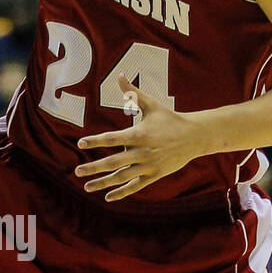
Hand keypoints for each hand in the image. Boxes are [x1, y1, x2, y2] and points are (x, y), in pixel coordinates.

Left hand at [74, 75, 199, 201]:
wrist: (194, 136)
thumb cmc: (169, 118)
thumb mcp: (151, 104)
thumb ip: (132, 92)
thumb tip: (119, 74)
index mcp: (138, 134)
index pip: (113, 138)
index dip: (96, 140)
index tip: (81, 143)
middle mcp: (142, 152)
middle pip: (113, 162)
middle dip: (94, 167)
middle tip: (77, 170)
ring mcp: (148, 165)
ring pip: (121, 177)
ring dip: (103, 183)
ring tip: (86, 187)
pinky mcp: (154, 175)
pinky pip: (135, 186)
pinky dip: (121, 193)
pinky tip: (108, 197)